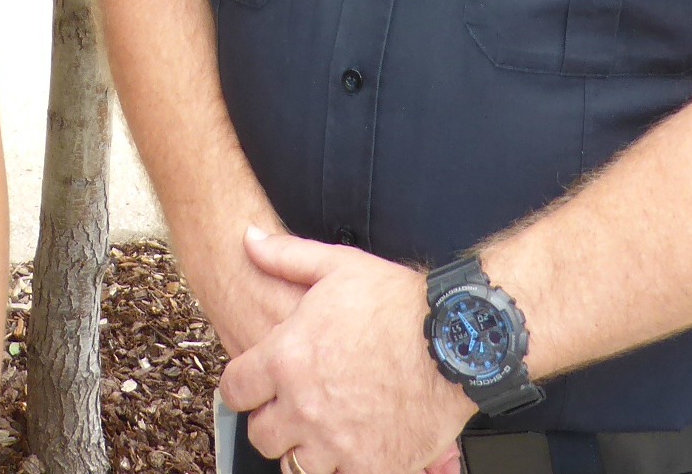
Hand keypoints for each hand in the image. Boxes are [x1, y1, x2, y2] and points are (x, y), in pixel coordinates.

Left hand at [221, 229, 474, 473]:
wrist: (456, 341)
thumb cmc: (400, 305)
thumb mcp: (337, 265)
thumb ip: (284, 257)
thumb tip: (248, 240)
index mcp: (286, 359)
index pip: (235, 390)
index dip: (243, 387)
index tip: (254, 386)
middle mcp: (305, 407)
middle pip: (261, 434)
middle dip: (272, 420)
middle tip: (290, 408)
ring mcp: (338, 442)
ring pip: (295, 466)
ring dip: (304, 448)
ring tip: (322, 429)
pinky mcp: (372, 466)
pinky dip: (342, 465)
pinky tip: (352, 445)